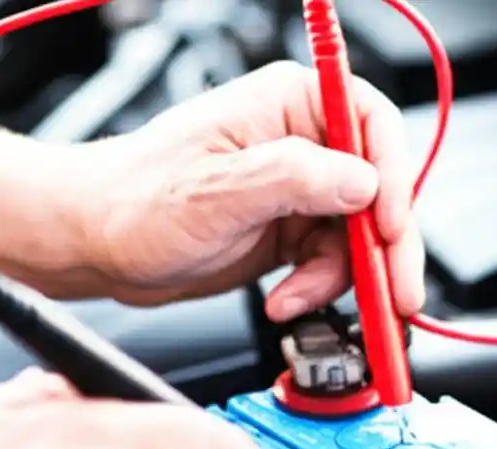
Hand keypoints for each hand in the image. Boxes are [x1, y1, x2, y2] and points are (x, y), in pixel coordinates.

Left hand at [69, 60, 425, 321]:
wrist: (99, 246)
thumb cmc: (135, 200)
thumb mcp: (216, 190)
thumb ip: (294, 179)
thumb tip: (362, 182)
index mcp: (288, 103)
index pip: (372, 126)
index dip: (394, 177)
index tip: (389, 226)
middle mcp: (303, 142)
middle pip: (379, 188)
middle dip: (386, 246)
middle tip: (397, 293)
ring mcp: (301, 190)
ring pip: (361, 235)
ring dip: (341, 276)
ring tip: (295, 296)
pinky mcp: (293, 231)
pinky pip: (333, 263)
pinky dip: (316, 288)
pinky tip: (283, 298)